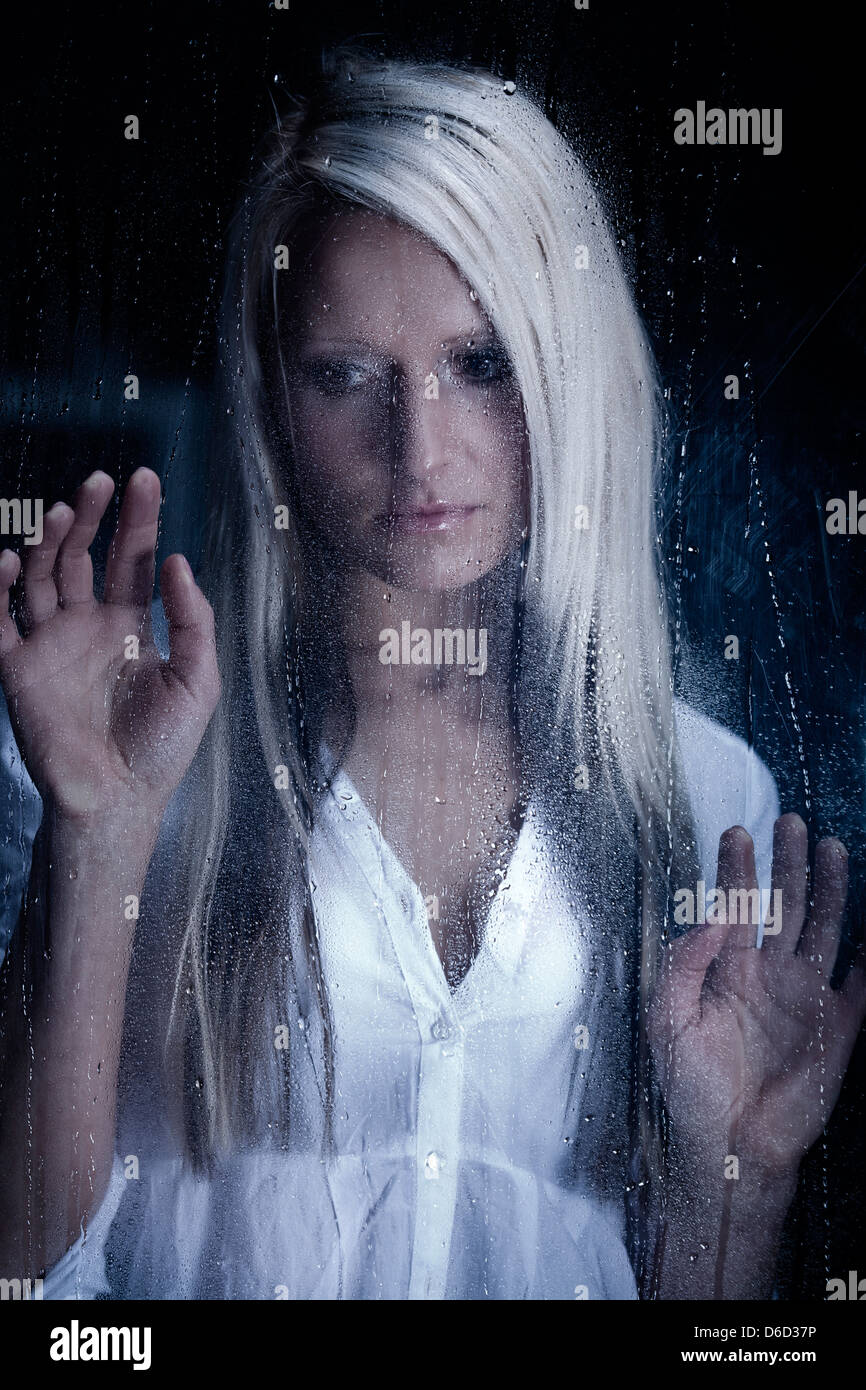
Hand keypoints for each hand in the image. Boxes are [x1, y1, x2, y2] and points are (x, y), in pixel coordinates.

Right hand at [0, 468, 219, 826]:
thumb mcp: (198, 682)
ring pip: (44, 577)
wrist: (117, 801)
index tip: (144, 480)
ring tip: (62, 512)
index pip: (133, 560)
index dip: (138, 520)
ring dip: (50, 541)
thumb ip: (193, 622)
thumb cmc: (161, 750)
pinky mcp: (17, 669)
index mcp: (133, 627)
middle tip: (100, 481)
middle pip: (85, 556)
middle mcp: (89, 627)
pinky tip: (10, 558)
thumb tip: (180, 563)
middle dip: (92, 517)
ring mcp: (51, 645)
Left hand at [649, 814, 865, 1179]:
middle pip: (782, 906)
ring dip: (829, 890)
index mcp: (725, 971)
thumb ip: (683, 965)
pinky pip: (862, 980)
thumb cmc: (690, 1089)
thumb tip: (712, 918)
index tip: (736, 832)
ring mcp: (804, 998)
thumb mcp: (667, 1022)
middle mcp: (767, 976)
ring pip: (821, 929)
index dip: (735, 870)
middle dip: (786, 864)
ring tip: (832, 848)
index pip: (733, 907)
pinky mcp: (837, 1026)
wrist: (732, 1148)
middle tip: (790, 823)